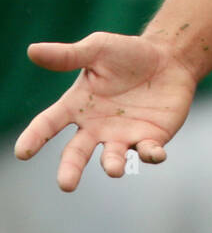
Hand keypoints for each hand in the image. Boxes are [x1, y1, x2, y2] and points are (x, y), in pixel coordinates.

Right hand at [14, 32, 197, 191]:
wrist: (169, 57)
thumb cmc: (128, 53)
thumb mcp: (97, 49)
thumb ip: (68, 55)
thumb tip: (32, 50)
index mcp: (77, 106)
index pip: (48, 124)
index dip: (35, 137)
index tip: (22, 152)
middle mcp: (96, 128)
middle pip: (77, 153)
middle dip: (71, 169)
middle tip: (66, 184)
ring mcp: (122, 136)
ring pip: (112, 159)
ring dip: (112, 164)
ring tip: (112, 168)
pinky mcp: (150, 138)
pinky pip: (148, 152)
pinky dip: (151, 155)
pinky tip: (155, 153)